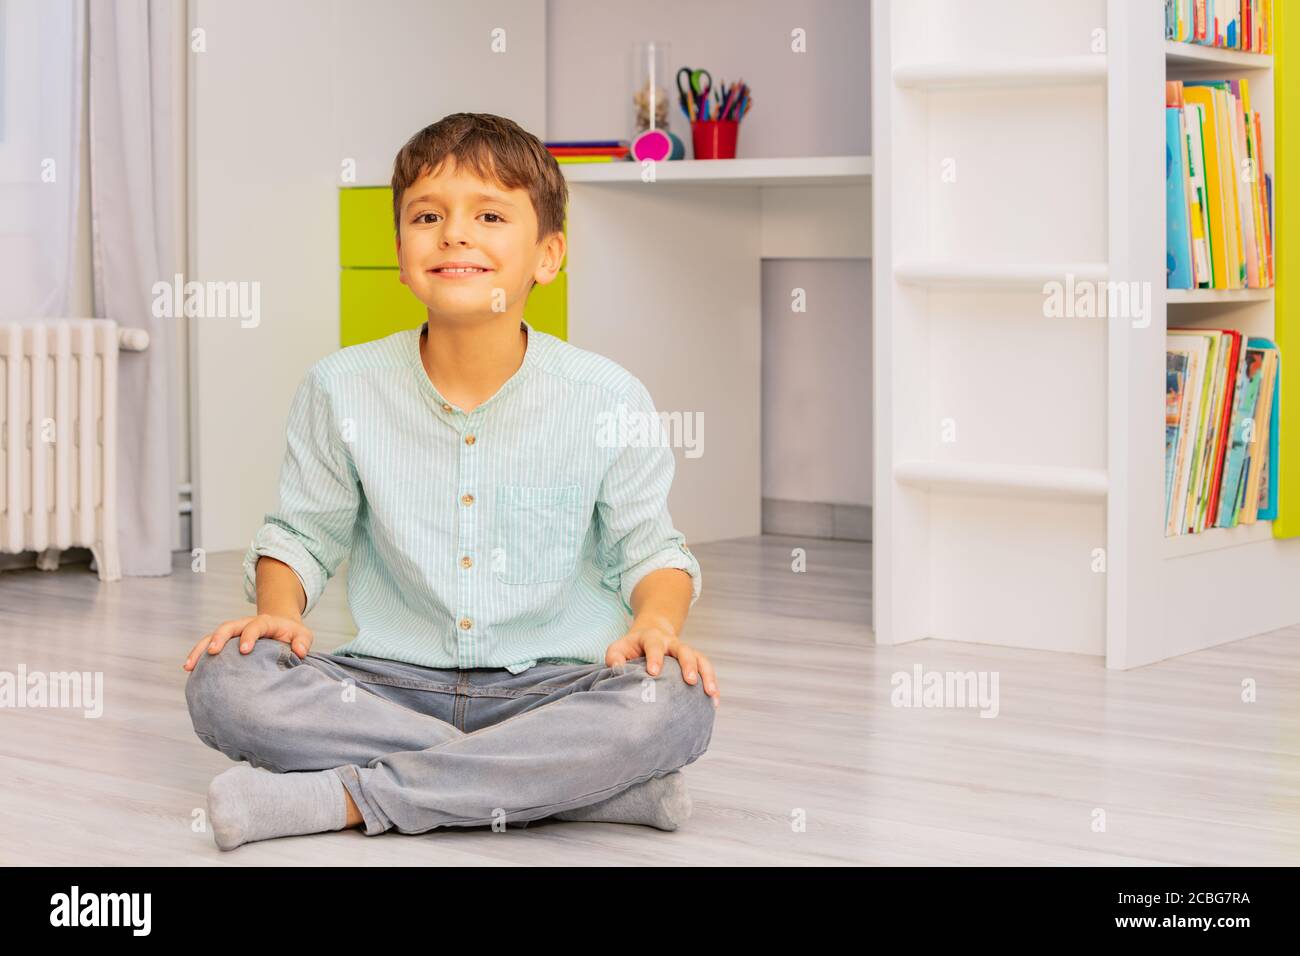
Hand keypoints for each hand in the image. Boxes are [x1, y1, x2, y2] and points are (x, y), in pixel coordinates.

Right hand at [181, 614, 314, 670]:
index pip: (255, 626)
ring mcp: (233, 634)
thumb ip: (303, 642)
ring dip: (200, 649)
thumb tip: (299, 652)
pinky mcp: (226, 643)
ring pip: (212, 636)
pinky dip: (198, 656)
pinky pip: (208, 647)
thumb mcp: (303, 635)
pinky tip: (189, 670)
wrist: (282, 628)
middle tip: (212, 652)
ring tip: (189, 666)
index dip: (249, 636)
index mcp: (264, 622)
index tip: (245, 650)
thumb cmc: (293, 635)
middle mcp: (245, 625)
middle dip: (219, 638)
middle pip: (228, 626)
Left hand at [605, 620, 719, 705]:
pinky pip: (706, 670)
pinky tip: (714, 701)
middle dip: (688, 665)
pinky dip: (712, 684)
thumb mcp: (618, 648)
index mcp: (652, 638)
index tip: (654, 672)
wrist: (650, 635)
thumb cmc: (631, 648)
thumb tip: (617, 671)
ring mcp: (685, 652)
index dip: (655, 657)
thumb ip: (615, 658)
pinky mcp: (694, 662)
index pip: (654, 645)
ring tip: (710, 693)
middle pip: (684, 650)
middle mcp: (672, 643)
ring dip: (706, 675)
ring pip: (700, 659)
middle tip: (689, 681)